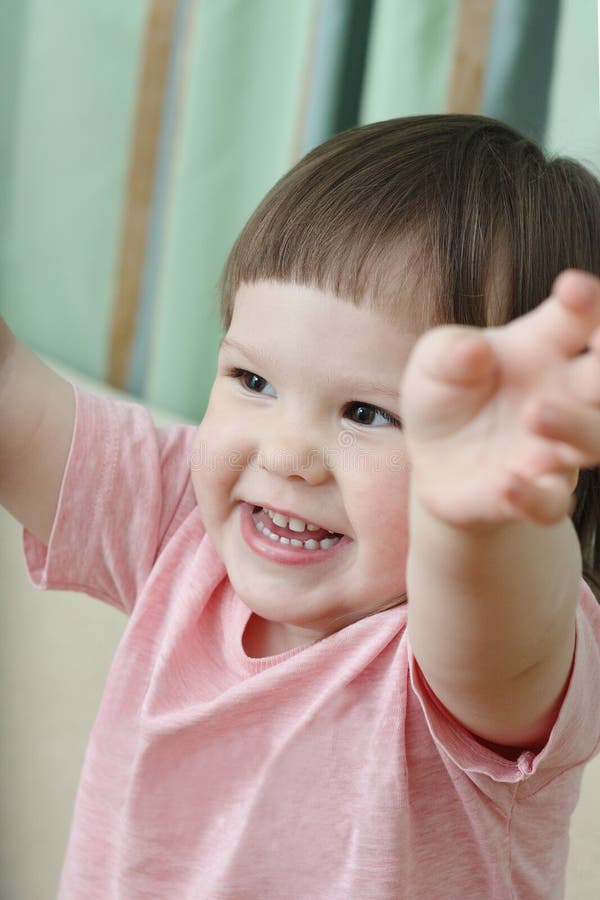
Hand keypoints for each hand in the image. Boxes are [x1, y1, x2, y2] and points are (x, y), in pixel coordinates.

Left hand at [401, 270, 599, 525]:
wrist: (436, 464)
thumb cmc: (447, 395)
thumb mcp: (433, 364)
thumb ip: (447, 352)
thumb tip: (471, 350)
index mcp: (546, 348)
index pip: (583, 318)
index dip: (588, 301)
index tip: (570, 288)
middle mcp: (566, 396)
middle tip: (598, 348)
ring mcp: (556, 448)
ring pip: (595, 441)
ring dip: (575, 427)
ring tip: (534, 414)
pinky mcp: (536, 494)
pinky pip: (552, 501)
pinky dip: (536, 496)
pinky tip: (508, 484)